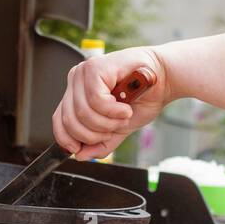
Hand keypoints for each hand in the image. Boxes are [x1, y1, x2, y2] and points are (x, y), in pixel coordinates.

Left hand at [52, 46, 167, 159]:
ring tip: (123, 116)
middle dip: (94, 134)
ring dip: (107, 123)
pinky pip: (95, 100)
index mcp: (76, 93)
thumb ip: (99, 144)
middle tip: (114, 129)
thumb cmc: (142, 98)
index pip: (59, 120)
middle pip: (70, 120)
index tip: (79, 149)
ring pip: (82, 112)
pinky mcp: (96, 67)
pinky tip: (124, 107)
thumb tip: (80, 156)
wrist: (165, 79)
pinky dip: (112, 110)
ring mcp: (84, 72)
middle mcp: (76, 80)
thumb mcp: (117, 129)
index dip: (67, 139)